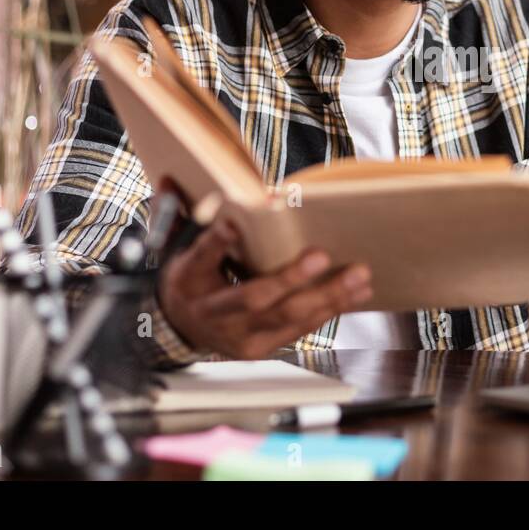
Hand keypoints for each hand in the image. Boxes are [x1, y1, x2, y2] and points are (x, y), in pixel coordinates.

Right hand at [155, 201, 372, 359]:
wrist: (179, 329)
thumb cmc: (189, 281)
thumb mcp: (177, 248)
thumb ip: (179, 216)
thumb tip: (171, 181)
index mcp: (190, 281)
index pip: (202, 258)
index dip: (217, 243)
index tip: (232, 225)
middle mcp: (213, 313)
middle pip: (254, 298)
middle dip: (290, 279)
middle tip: (321, 256)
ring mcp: (238, 336)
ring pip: (286, 318)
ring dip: (327, 297)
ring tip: (358, 277)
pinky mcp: (259, 348)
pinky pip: (299, 330)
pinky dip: (330, 311)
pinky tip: (354, 294)